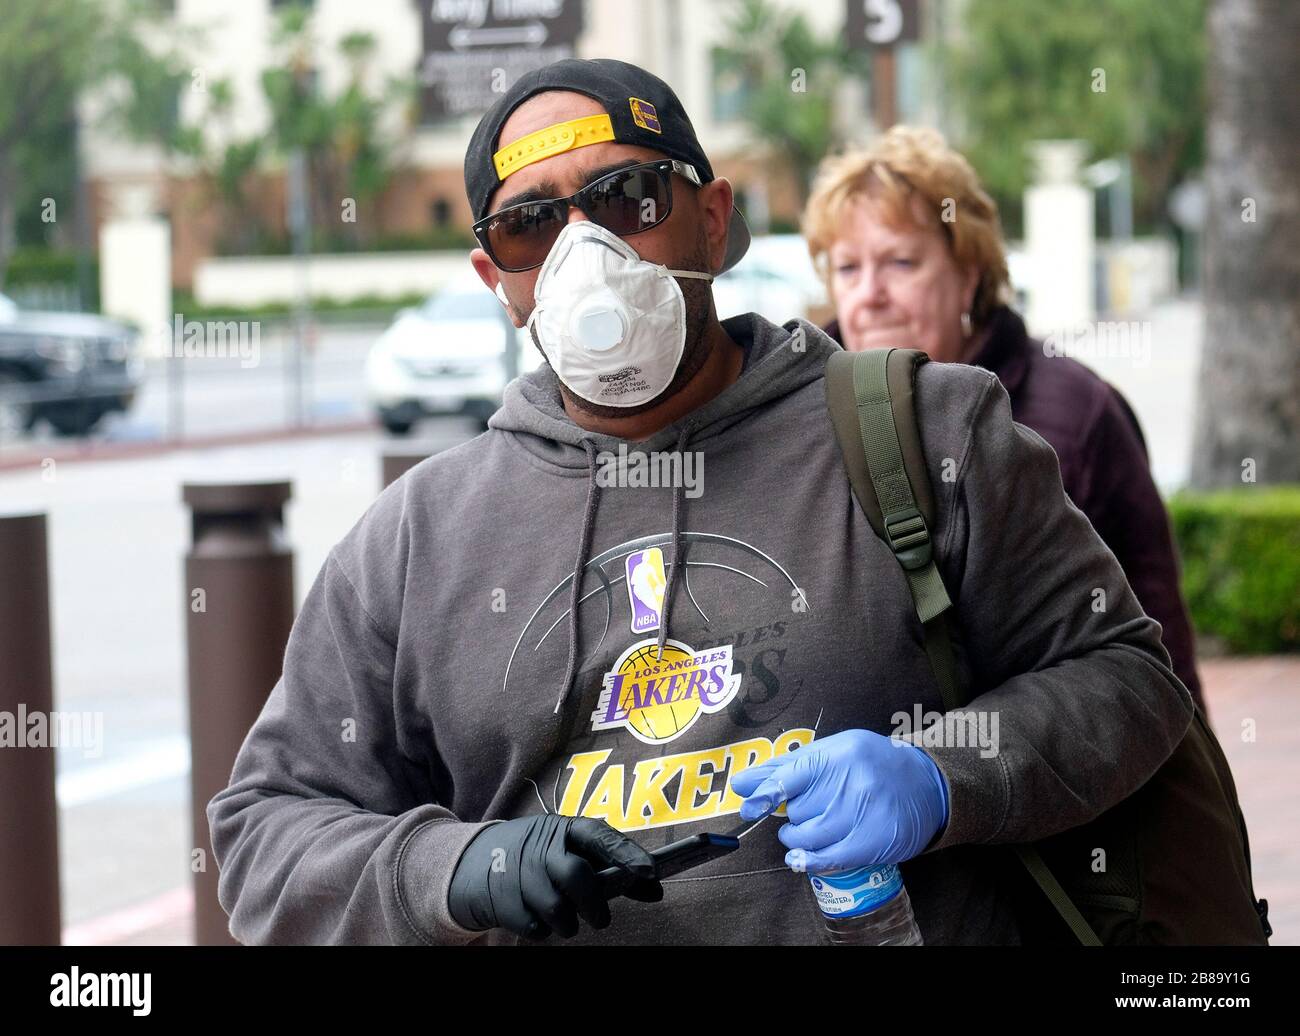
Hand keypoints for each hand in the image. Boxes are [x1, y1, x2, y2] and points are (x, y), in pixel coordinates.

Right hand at [447, 814, 662, 939]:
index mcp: (563, 829)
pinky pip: (534, 926)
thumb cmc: (539, 859)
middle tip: (602, 920)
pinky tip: (537, 917)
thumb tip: (655, 890)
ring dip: (567, 923)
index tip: (650, 872)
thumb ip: (609, 868)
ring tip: (564, 919)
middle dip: (594, 903)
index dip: (626, 853)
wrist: (473, 861)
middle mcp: (541, 846)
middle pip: (576, 875)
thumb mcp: (569, 851)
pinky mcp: (502, 899)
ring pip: (556, 908)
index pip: (600, 836)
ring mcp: (519, 872)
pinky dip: (542, 930)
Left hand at [729, 729, 948, 873]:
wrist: (927, 784)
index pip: (793, 776)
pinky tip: (800, 858)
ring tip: (804, 831)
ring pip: (808, 835)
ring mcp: (864, 813)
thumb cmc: (870, 765)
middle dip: (795, 813)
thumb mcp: (833, 752)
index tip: (749, 806)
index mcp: (838, 754)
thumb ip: (787, 768)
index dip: (766, 794)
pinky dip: (809, 861)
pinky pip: (830, 858)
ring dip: (797, 838)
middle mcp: (851, 782)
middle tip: (809, 808)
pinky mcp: (873, 841)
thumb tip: (743, 784)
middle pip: (797, 810)